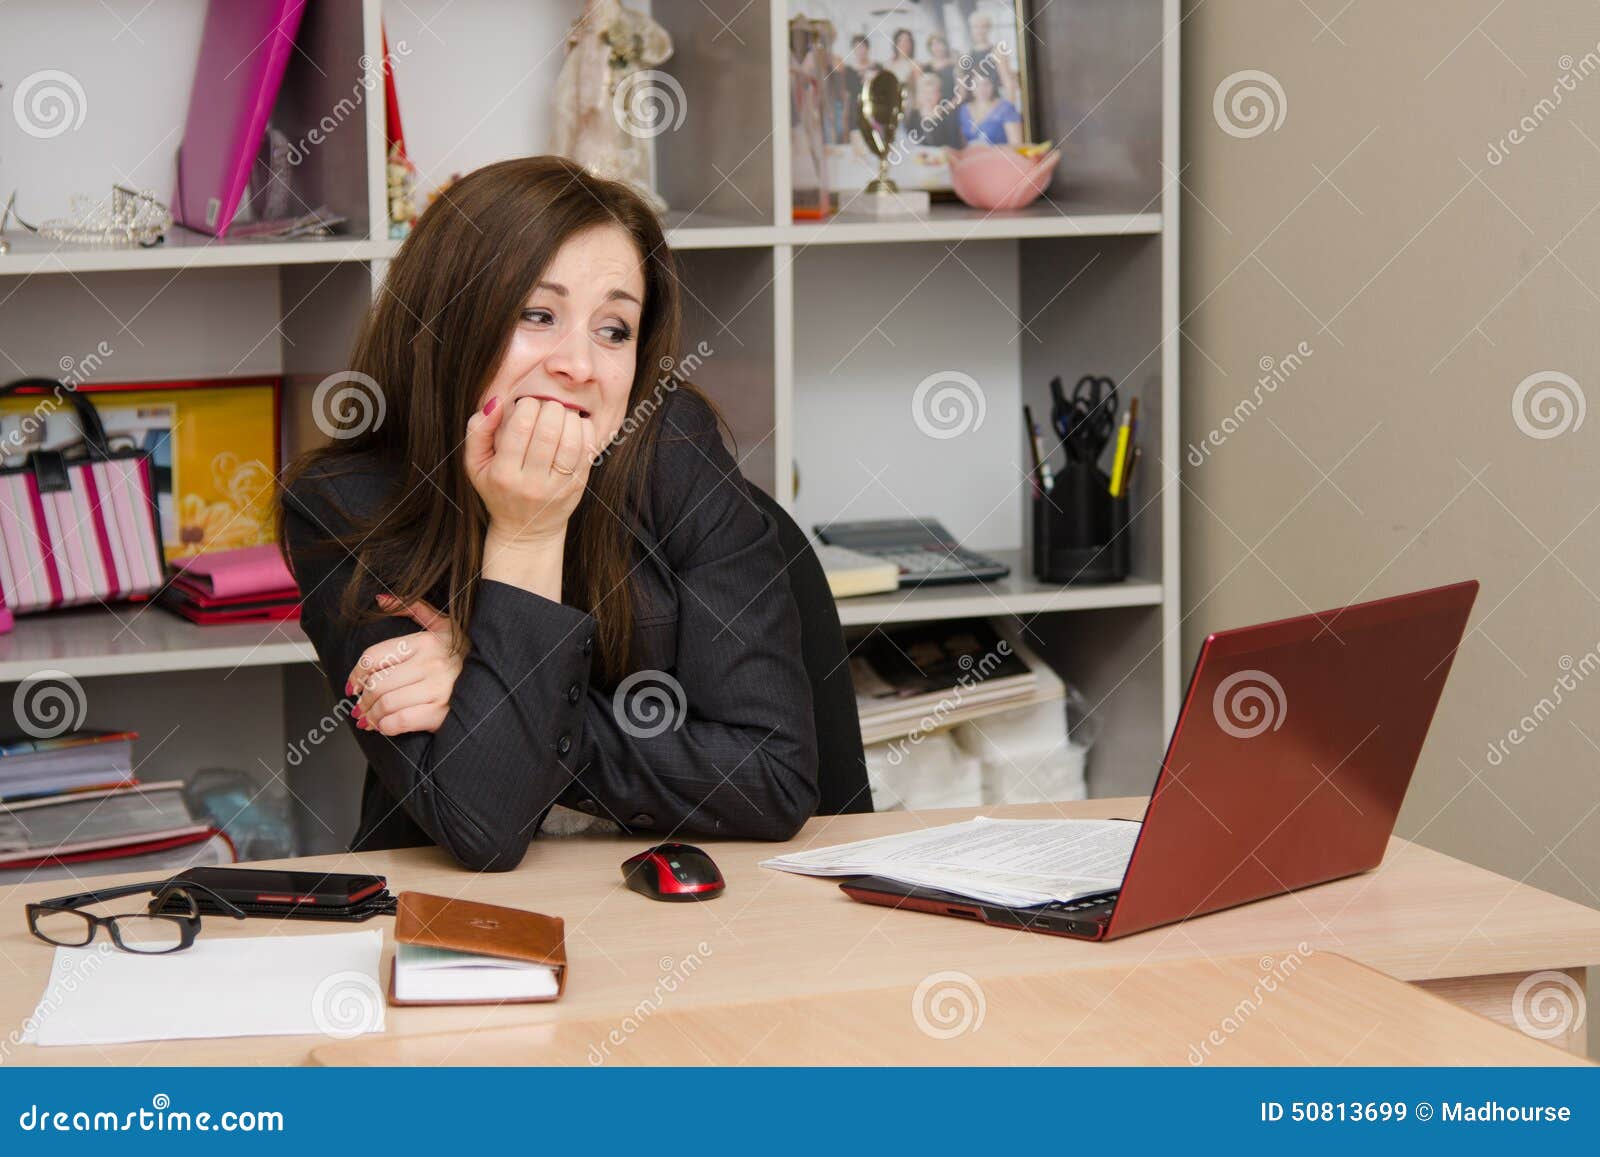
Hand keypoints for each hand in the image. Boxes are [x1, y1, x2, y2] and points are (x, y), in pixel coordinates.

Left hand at [347, 596, 461, 735]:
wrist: (496, 679)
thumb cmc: (465, 653)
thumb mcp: (443, 625)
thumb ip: (411, 608)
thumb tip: (380, 598)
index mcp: (426, 642)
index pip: (373, 657)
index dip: (356, 674)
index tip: (352, 685)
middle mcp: (431, 664)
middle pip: (376, 684)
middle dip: (362, 699)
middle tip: (359, 706)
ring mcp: (438, 689)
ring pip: (386, 704)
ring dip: (371, 715)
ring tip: (369, 718)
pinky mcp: (442, 713)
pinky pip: (401, 721)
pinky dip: (386, 726)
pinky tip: (385, 725)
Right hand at [465, 396, 598, 550]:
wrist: (525, 530)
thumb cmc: (497, 489)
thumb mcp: (475, 464)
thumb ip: (478, 430)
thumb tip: (496, 402)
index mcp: (503, 474)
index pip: (520, 428)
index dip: (527, 406)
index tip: (527, 404)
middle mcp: (531, 483)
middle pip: (548, 433)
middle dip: (550, 408)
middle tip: (547, 405)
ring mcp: (557, 487)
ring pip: (571, 442)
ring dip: (570, 418)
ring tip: (562, 413)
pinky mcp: (577, 487)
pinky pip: (586, 453)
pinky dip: (585, 431)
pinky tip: (576, 424)